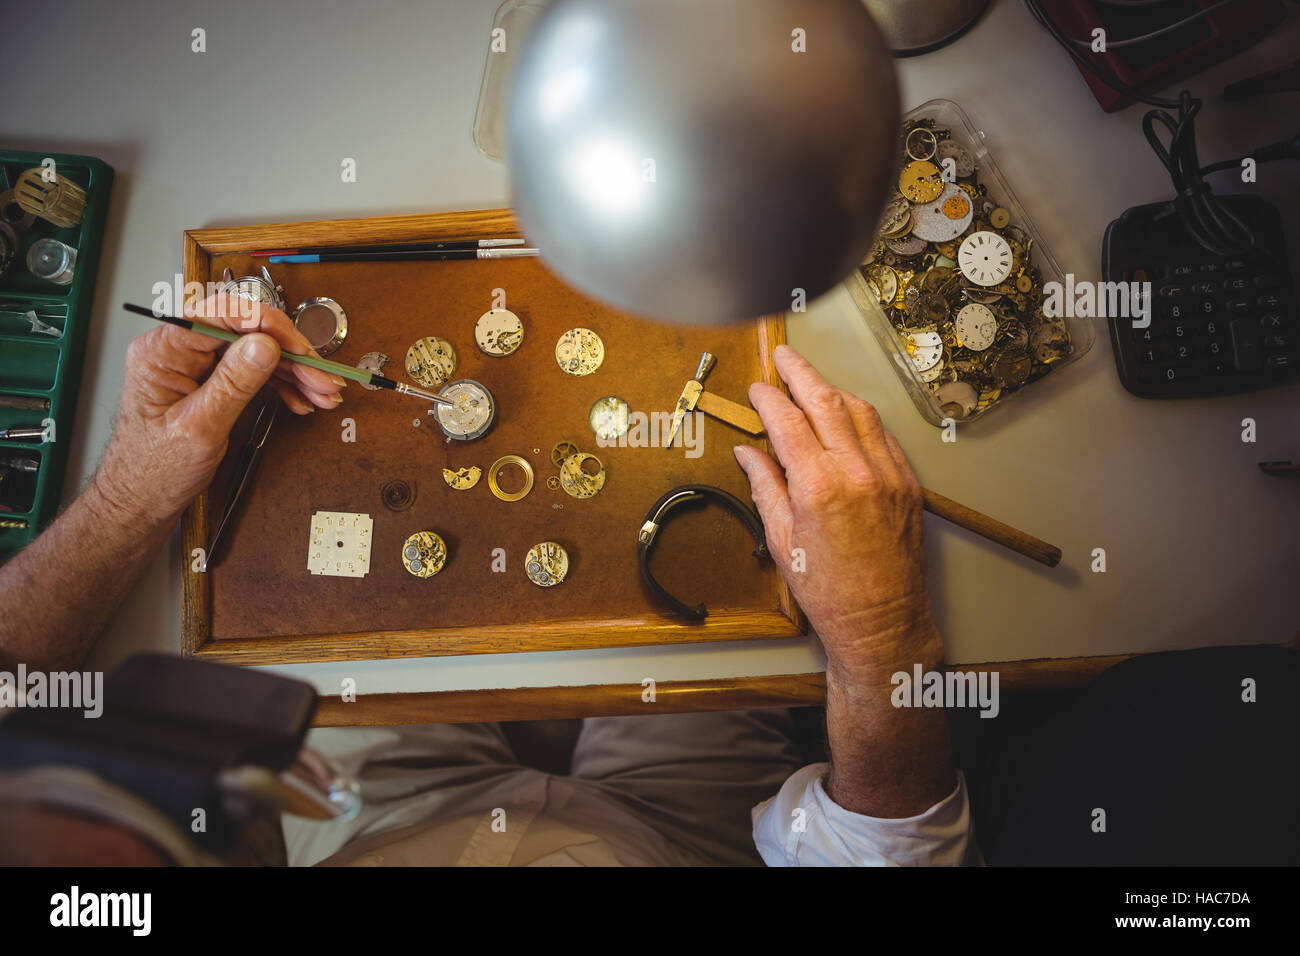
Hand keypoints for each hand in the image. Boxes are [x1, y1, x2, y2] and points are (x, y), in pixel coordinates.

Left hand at [94, 294, 344, 524]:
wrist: (141, 500)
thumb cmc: (154, 470)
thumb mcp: (200, 427)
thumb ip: (233, 383)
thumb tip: (264, 344)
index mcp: (163, 350)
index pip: (223, 315)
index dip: (269, 326)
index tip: (301, 348)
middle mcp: (178, 349)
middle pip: (246, 333)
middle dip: (291, 355)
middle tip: (322, 379)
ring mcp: (194, 364)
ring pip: (255, 352)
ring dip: (293, 372)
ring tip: (321, 392)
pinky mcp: (209, 380)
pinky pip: (251, 372)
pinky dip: (280, 385)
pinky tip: (300, 398)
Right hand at [734, 345, 938, 677]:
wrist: (881, 621)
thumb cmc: (829, 592)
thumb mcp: (782, 540)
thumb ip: (766, 487)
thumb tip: (749, 455)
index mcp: (819, 486)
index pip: (788, 421)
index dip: (769, 398)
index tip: (758, 389)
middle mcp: (857, 472)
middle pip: (826, 401)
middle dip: (801, 373)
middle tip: (784, 359)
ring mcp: (888, 475)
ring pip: (860, 411)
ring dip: (833, 391)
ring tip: (812, 384)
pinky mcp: (907, 483)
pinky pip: (883, 435)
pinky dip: (861, 418)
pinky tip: (846, 418)